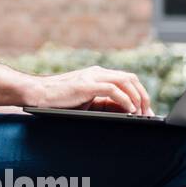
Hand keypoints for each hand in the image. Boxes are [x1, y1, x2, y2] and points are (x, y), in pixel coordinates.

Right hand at [29, 66, 153, 115]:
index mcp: (98, 75)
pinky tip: (129, 110)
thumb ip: (105, 102)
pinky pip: (112, 89)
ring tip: (140, 113)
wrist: (37, 94)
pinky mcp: (85, 85)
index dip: (140, 94)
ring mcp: (91, 77)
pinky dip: (124, 99)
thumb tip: (127, 111)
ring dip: (137, 98)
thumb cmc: (60, 101)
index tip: (146, 111)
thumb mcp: (87, 101)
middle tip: (147, 113)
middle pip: (131, 78)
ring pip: (125, 81)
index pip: (127, 80)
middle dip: (143, 96)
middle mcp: (97, 72)